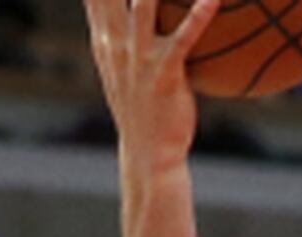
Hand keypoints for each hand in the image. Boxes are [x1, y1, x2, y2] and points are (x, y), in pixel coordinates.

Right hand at [83, 0, 221, 173]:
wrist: (149, 156)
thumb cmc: (146, 112)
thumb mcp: (126, 70)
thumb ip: (126, 36)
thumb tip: (138, 12)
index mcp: (103, 39)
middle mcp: (115, 43)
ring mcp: (137, 58)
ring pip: (143, 3)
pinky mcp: (163, 74)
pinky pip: (183, 37)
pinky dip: (198, 14)